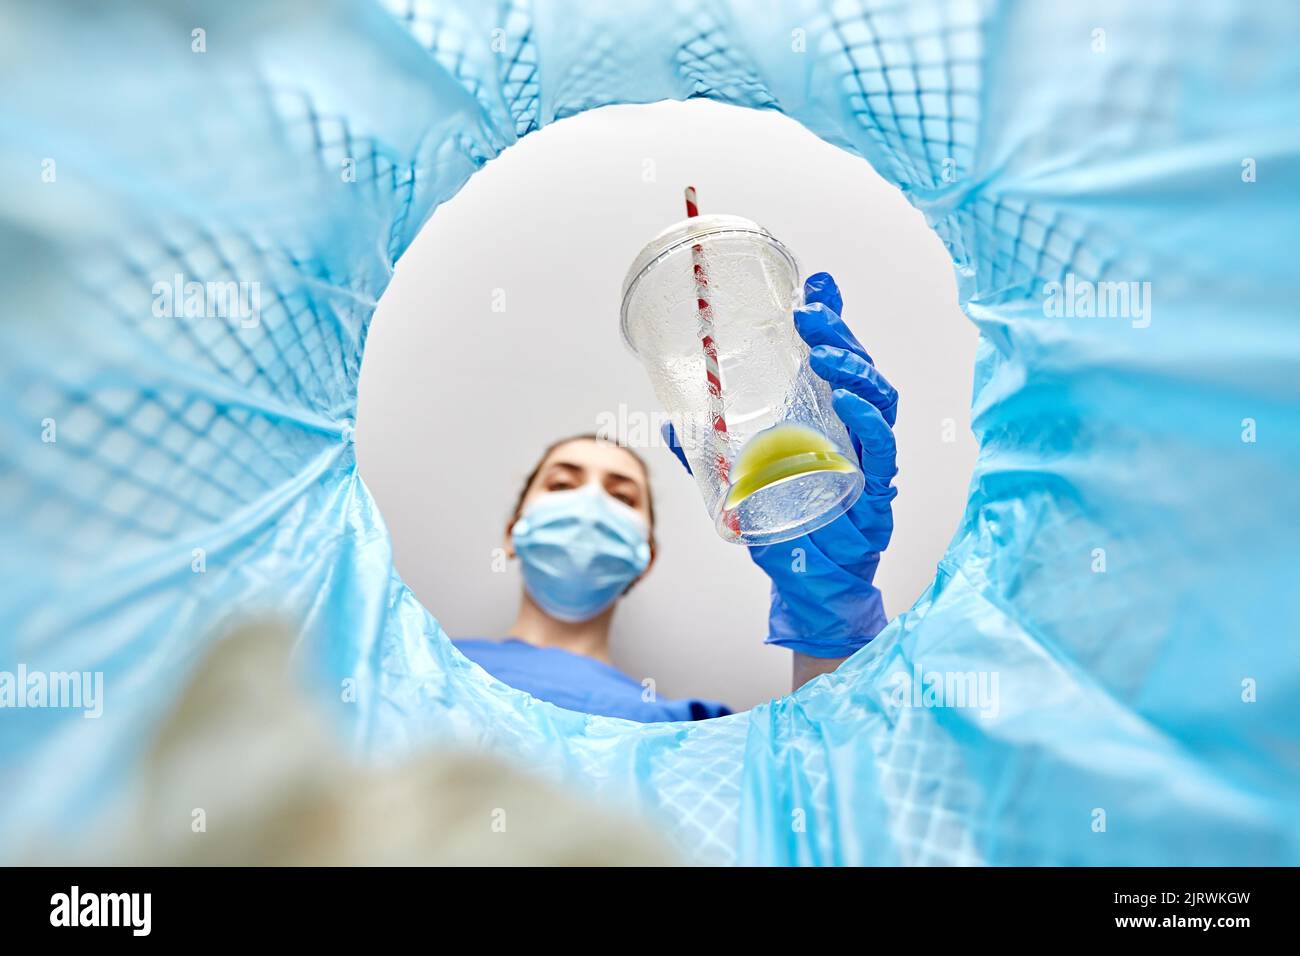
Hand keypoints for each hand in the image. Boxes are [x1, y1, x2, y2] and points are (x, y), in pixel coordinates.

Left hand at [663, 272, 897, 658]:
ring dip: (854, 370)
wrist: (810, 584)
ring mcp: (869, 459)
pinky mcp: (878, 491)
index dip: (831, 321)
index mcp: (824, 419)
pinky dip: (869, 423)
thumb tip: (668, 423)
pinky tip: (847, 401)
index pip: (834, 359)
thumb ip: (707, 452)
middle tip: (808, 314)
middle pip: (858, 370)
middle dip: (838, 335)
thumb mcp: (737, 482)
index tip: (816, 285)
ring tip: (823, 352)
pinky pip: (882, 450)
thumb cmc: (785, 528)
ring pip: (878, 400)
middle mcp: (852, 432)